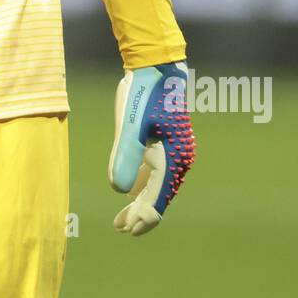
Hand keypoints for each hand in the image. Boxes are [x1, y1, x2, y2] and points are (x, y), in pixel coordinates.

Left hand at [108, 61, 195, 235]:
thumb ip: (125, 158)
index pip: (157, 200)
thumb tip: (120, 192)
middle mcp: (178, 159)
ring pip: (158, 187)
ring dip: (140, 203)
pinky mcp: (165, 142)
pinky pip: (156, 173)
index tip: (126, 230)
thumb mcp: (130, 126)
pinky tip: (132, 193)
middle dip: (139, 216)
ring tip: (123, 219)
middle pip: (159, 197)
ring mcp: (173, 151)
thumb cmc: (143, 95)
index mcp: (172, 159)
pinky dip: (143, 187)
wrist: (155, 66)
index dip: (142, 219)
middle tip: (119, 229)